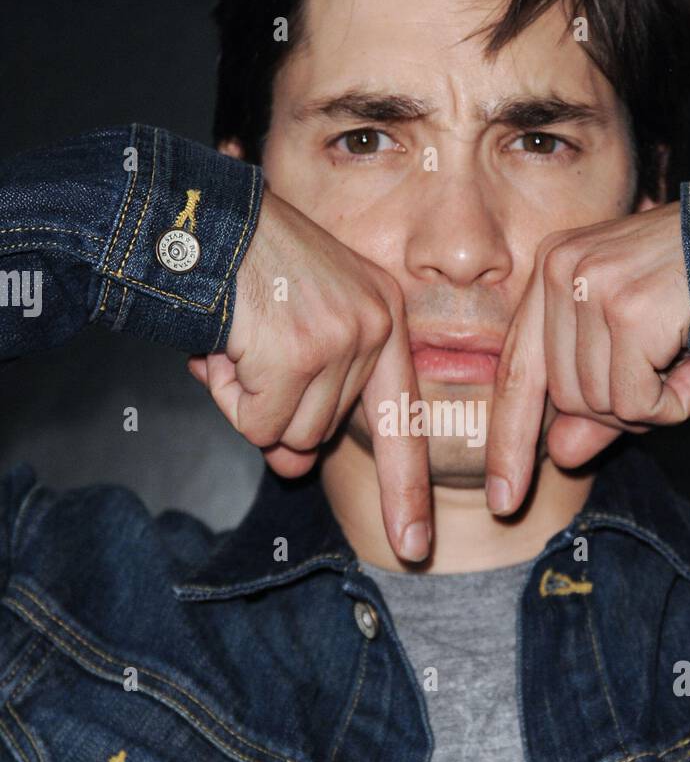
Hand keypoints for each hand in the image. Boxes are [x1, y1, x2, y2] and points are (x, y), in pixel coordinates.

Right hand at [187, 188, 431, 561]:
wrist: (201, 216)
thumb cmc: (242, 271)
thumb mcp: (287, 338)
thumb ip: (300, 404)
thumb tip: (292, 464)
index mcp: (385, 315)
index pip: (405, 419)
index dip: (407, 489)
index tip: (415, 545)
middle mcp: (377, 325)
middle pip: (322, 430)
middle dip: (273, 405)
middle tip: (248, 350)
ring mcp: (342, 339)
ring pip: (289, 432)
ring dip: (247, 400)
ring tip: (236, 340)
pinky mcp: (301, 352)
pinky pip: (259, 424)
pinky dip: (229, 396)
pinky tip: (224, 345)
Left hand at [484, 202, 689, 514]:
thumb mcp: (646, 348)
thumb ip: (600, 401)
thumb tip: (560, 456)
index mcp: (554, 268)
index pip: (516, 368)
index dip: (508, 438)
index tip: (501, 498)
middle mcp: (560, 268)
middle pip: (565, 397)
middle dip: (623, 409)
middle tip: (674, 377)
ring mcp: (589, 285)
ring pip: (599, 404)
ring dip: (657, 404)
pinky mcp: (626, 310)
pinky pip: (635, 403)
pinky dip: (678, 402)